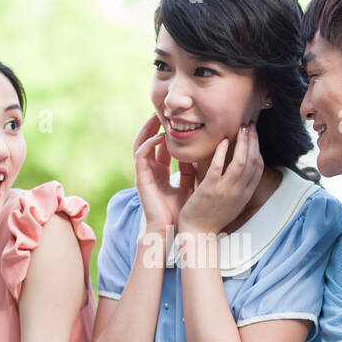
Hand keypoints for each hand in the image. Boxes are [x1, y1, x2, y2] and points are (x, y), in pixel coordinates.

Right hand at [133, 113, 195, 231]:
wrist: (170, 230)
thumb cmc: (179, 212)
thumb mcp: (187, 185)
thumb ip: (189, 170)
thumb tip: (200, 154)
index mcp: (160, 172)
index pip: (160, 146)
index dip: (166, 132)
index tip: (177, 120)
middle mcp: (150, 170)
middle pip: (148, 141)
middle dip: (154, 126)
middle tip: (164, 111)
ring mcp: (144, 173)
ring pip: (141, 144)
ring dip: (148, 130)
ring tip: (157, 117)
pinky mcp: (141, 178)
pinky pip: (141, 155)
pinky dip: (149, 144)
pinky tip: (159, 137)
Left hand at [177, 122, 263, 236]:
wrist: (197, 233)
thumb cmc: (211, 216)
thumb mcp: (232, 202)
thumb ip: (237, 185)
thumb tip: (239, 166)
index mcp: (246, 194)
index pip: (259, 167)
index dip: (258, 147)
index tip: (254, 134)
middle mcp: (239, 192)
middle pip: (253, 161)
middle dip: (253, 140)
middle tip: (249, 124)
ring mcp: (226, 191)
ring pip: (241, 161)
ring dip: (243, 142)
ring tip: (240, 128)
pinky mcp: (210, 190)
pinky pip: (219, 167)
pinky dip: (223, 152)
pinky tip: (223, 141)